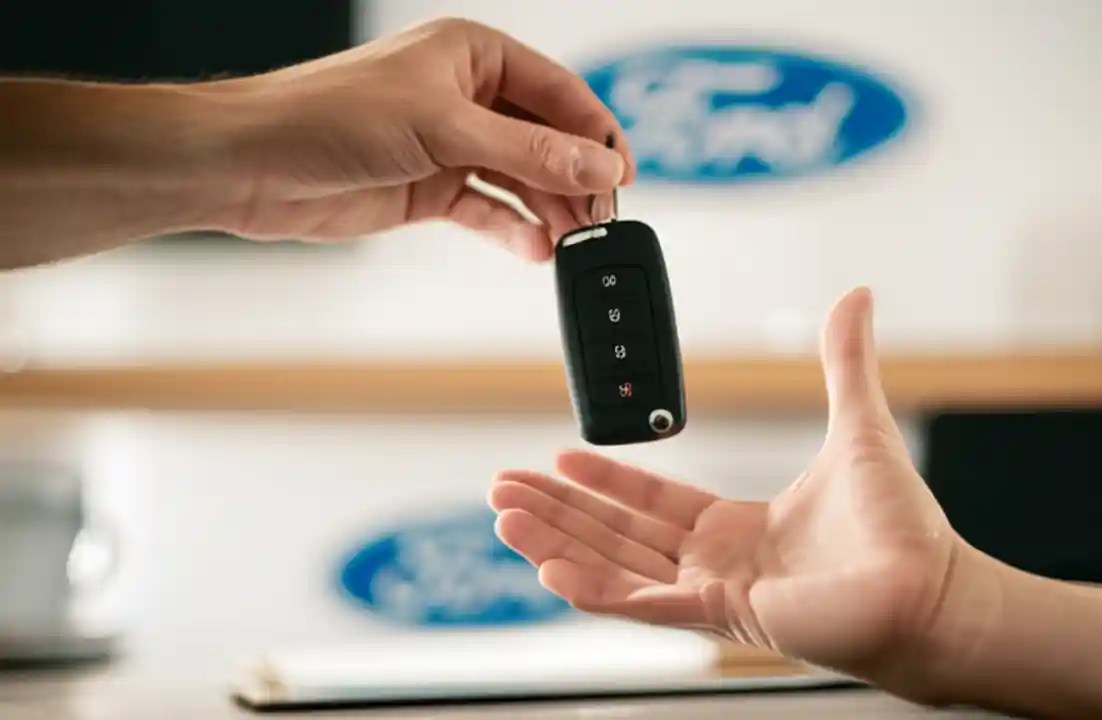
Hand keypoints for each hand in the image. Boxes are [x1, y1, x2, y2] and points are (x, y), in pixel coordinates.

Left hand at [211, 17, 631, 260]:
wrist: (251, 166)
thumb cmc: (327, 116)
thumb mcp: (442, 128)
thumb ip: (527, 150)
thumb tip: (596, 164)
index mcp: (472, 54)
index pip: (559, 91)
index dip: (595, 134)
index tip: (621, 177)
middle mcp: (465, 96)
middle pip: (545, 138)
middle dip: (574, 180)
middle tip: (600, 222)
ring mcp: (448, 144)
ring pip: (520, 177)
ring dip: (548, 210)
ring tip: (573, 244)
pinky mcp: (429, 188)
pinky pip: (487, 209)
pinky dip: (511, 229)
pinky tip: (534, 249)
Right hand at [488, 288, 964, 693]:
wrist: (932, 591)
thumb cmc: (904, 526)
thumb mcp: (856, 424)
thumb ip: (844, 360)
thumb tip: (855, 293)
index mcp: (741, 529)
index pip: (653, 502)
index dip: (604, 481)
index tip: (560, 456)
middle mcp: (720, 565)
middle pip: (617, 534)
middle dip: (557, 510)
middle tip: (503, 487)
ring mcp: (715, 594)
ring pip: (615, 566)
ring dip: (557, 540)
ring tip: (505, 515)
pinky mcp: (721, 616)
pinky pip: (640, 605)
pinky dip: (591, 588)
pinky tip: (548, 565)